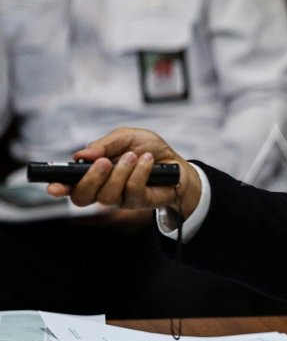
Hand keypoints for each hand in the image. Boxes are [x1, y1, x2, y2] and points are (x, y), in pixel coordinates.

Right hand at [49, 127, 202, 218]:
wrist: (177, 163)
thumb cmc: (148, 150)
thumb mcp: (126, 138)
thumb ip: (103, 144)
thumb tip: (82, 155)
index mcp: (93, 173)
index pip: (69, 186)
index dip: (59, 188)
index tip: (54, 186)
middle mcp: (102, 189)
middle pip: (82, 197)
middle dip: (91, 179)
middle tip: (105, 162)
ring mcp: (119, 198)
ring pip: (107, 194)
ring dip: (120, 172)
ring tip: (133, 156)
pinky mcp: (137, 202)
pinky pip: (132, 191)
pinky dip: (139, 172)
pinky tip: (147, 161)